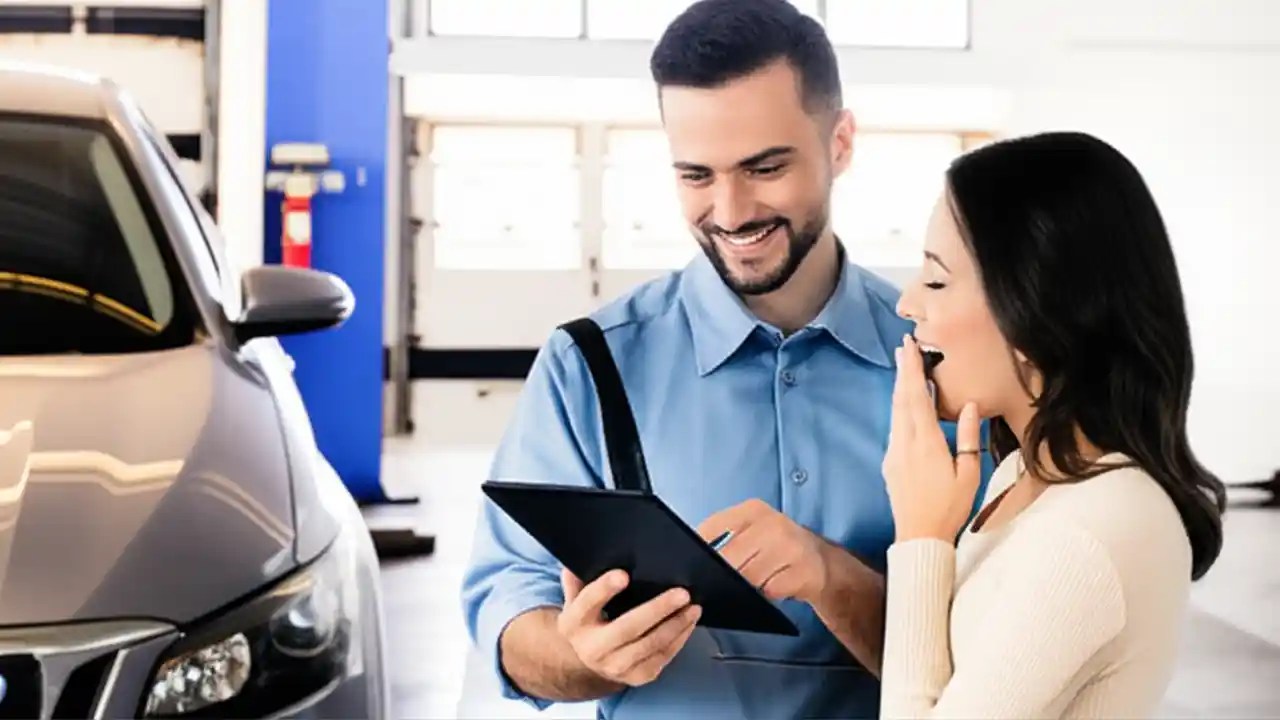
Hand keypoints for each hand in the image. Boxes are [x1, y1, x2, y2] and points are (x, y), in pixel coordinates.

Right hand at [556, 568, 700, 687]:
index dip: (604, 589)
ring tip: (693, 606)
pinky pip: (663, 656)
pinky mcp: (637, 676)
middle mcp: (593, 649)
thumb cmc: (588, 620)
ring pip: (651, 644)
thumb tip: (584, 557)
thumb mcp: (575, 600)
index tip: (624, 574)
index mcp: (574, 624)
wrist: (588, 661)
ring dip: (676, 624)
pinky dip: (680, 638)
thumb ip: (577, 579)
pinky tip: (689, 622)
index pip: (588, 603)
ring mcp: (616, 666)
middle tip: (682, 593)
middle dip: (657, 609)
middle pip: (628, 628)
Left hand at [697, 498, 828, 603]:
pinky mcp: (803, 573)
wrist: (823, 562)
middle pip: (730, 557)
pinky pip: (770, 591)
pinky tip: (770, 590)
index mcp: (753, 510)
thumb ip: (726, 537)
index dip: (699, 549)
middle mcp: (773, 524)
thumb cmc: (778, 546)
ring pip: (749, 577)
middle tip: (716, 584)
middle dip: (721, 574)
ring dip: (745, 587)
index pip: (713, 527)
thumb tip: (693, 557)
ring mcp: (791, 548)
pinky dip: (765, 595)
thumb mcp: (754, 530)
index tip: (692, 564)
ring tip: (749, 584)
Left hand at [882, 335, 983, 542]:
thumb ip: (966, 437)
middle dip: (902, 371)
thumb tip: (968, 405)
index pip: (916, 397)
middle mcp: (904, 443)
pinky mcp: (890, 462)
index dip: (912, 370)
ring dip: (899, 388)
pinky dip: (899, 408)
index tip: (909, 347)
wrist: (919, 536)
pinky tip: (905, 403)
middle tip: (903, 346)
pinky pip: (894, 427)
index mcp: (925, 443)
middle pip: (901, 399)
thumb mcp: (969, 473)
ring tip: (903, 367)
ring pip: (895, 412)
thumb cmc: (950, 507)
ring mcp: (894, 452)